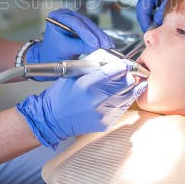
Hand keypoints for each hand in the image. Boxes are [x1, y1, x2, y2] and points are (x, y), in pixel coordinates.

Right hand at [16, 60, 137, 147]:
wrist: (53, 119)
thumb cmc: (61, 95)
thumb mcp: (74, 72)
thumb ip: (96, 63)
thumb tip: (115, 60)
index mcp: (88, 84)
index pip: (118, 70)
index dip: (123, 65)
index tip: (123, 64)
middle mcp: (98, 100)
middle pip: (128, 82)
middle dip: (127, 75)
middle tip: (121, 74)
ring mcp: (104, 113)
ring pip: (130, 94)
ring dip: (127, 87)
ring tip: (119, 84)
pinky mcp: (108, 123)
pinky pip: (124, 107)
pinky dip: (123, 99)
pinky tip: (114, 96)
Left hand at [26, 9, 114, 63]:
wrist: (49, 58)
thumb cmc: (51, 52)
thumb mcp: (65, 49)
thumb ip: (80, 46)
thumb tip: (95, 45)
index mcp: (56, 17)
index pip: (73, 22)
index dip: (86, 33)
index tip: (94, 43)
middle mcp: (66, 15)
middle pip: (85, 23)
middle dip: (96, 35)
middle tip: (104, 44)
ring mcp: (75, 20)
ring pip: (91, 26)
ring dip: (100, 36)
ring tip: (107, 45)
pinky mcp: (82, 27)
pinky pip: (93, 30)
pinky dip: (100, 37)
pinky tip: (106, 42)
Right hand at [136, 0, 184, 30]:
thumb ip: (165, 12)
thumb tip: (159, 26)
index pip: (142, 10)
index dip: (145, 24)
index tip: (151, 34)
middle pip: (143, 11)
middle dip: (148, 23)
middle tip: (156, 34)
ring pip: (149, 10)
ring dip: (153, 20)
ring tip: (161, 30)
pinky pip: (155, 7)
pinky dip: (158, 15)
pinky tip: (165, 21)